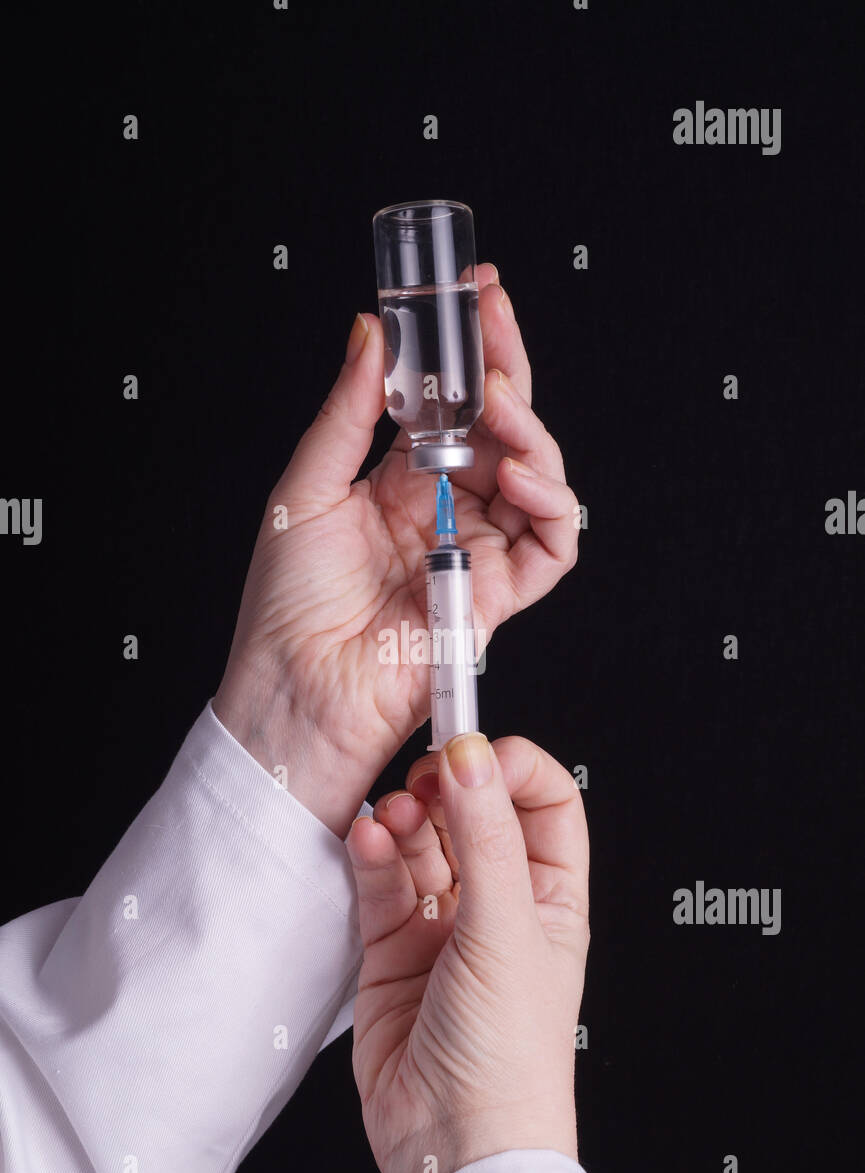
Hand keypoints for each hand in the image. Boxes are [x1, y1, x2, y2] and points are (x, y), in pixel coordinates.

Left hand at [213, 266, 579, 837]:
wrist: (293, 693)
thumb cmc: (286, 607)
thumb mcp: (304, 490)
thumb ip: (348, 412)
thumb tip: (372, 332)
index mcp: (396, 483)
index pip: (449, 404)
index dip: (468, 350)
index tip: (474, 296)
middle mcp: (443, 511)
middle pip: (500, 428)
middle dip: (507, 368)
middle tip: (496, 323)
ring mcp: (475, 552)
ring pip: (536, 477)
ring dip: (530, 430)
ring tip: (499, 404)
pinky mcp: (498, 597)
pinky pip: (554, 544)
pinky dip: (551, 503)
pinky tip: (517, 475)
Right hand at [345, 732, 589, 1172]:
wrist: (454, 1144)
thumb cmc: (509, 1058)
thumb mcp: (506, 930)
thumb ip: (485, 837)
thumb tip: (473, 754)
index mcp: (551, 898)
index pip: (542, 805)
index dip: (511, 768)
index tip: (475, 746)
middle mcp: (497, 906)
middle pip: (473, 815)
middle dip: (448, 789)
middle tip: (424, 777)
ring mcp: (441, 927)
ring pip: (420, 843)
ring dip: (405, 819)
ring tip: (393, 816)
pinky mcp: (390, 949)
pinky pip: (379, 882)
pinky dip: (371, 854)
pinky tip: (366, 840)